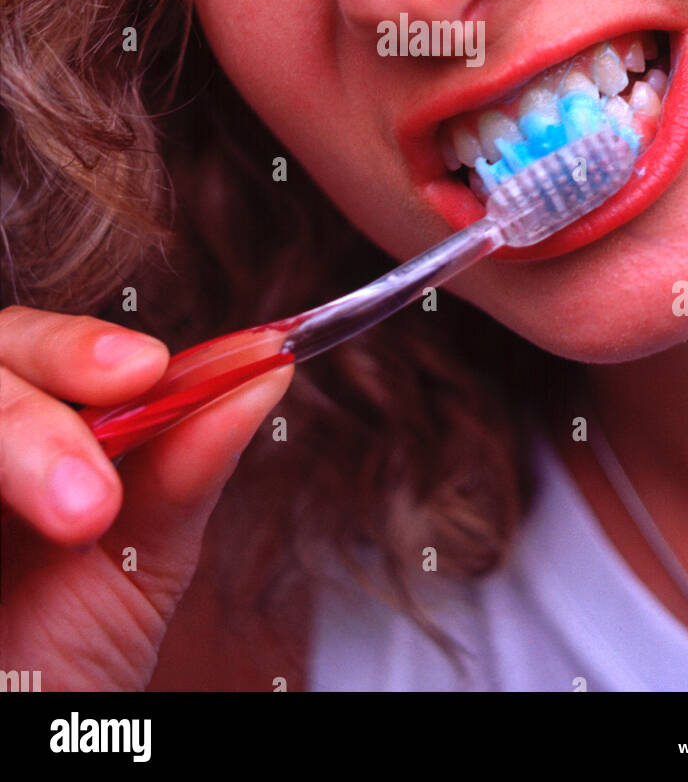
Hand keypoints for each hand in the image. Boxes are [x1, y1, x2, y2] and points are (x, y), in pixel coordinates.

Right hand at [0, 305, 292, 689]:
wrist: (23, 743)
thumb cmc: (65, 662)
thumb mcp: (140, 562)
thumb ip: (189, 465)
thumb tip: (264, 373)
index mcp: (26, 432)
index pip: (34, 347)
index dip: (81, 343)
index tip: (150, 367)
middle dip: (45, 396)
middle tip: (102, 478)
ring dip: (18, 436)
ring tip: (84, 517)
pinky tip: (4, 533)